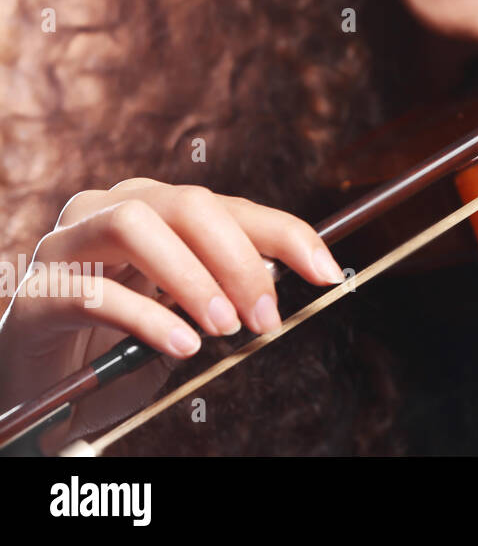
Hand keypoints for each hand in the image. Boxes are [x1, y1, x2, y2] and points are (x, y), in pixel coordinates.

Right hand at [0, 178, 344, 446]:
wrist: (44, 385)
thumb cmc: (122, 342)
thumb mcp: (188, 311)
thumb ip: (228, 285)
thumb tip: (289, 275)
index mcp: (153, 206)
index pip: (230, 206)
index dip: (286, 234)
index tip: (328, 270)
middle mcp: (108, 210)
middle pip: (187, 205)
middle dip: (239, 259)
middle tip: (266, 317)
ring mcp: (65, 246)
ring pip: (134, 226)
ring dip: (191, 277)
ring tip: (224, 328)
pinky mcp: (35, 294)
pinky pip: (93, 292)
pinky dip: (146, 318)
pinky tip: (180, 346)